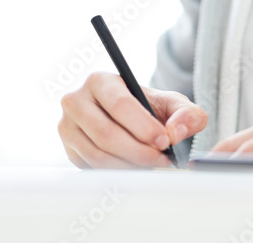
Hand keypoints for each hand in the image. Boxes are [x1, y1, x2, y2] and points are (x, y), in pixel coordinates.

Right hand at [58, 72, 207, 168]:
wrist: (130, 118)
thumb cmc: (149, 107)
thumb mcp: (172, 103)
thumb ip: (186, 113)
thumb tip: (175, 133)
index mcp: (99, 80)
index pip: (119, 104)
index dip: (143, 126)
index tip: (164, 141)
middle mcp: (76, 101)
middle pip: (106, 133)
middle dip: (139, 151)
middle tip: (163, 159)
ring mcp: (67, 127)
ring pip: (98, 155)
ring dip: (130, 165)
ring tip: (153, 164)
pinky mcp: (69, 149)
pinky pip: (93, 168)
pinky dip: (118, 172)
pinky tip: (136, 167)